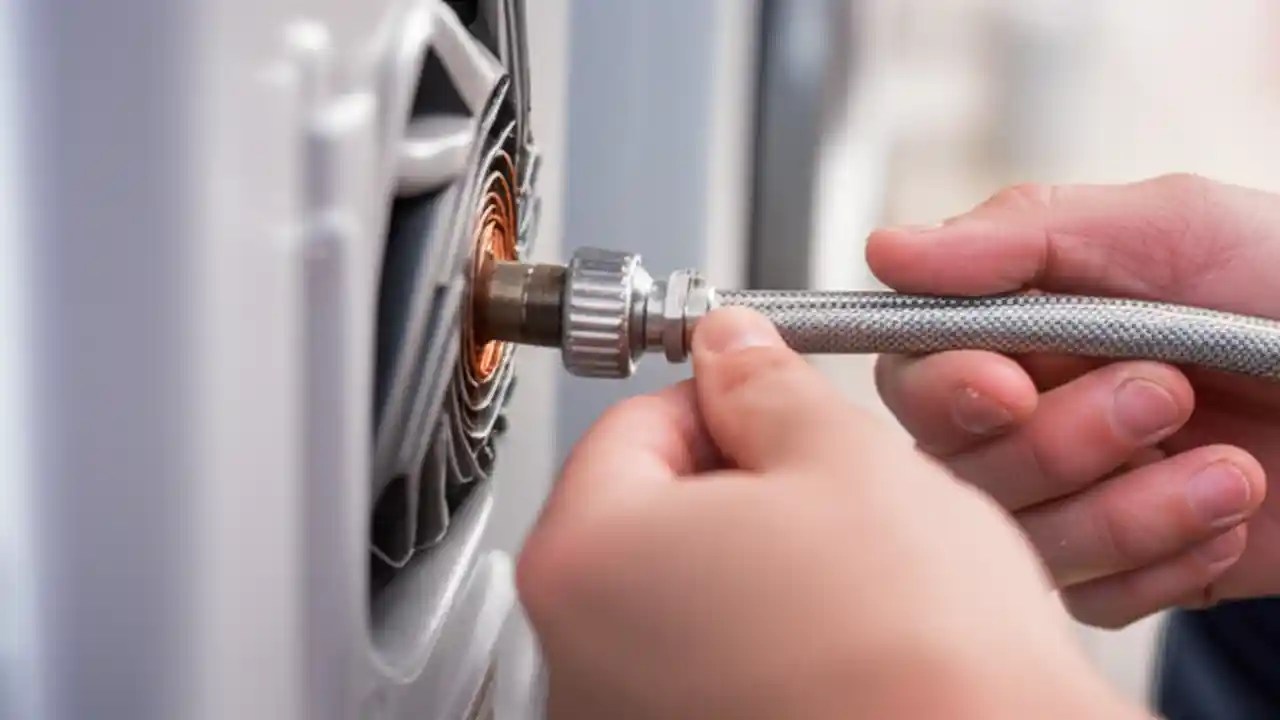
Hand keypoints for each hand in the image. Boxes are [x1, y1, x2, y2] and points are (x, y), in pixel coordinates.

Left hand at [517, 308, 1134, 718]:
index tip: (775, 412)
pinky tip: (834, 652)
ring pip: (679, 600)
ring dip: (751, 571)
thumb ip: (766, 386)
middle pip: (646, 519)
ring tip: (843, 590)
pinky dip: (757, 647)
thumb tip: (734, 352)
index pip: (631, 426)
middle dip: (735, 490)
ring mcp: (616, 715)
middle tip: (825, 501)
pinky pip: (704, 669)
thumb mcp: (848, 465)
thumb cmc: (919, 669)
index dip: (721, 401)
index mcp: (585, 563)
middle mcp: (574, 657)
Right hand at [869, 173, 1279, 627]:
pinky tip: (1228, 512)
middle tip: (1166, 395)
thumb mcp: (1168, 228)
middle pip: (956, 468)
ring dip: (1126, 507)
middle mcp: (1028, 419)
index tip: (1007, 388)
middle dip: (1061, 442)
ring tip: (1228, 464)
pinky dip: (1164, 557)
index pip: (916, 374)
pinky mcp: (1121, 570)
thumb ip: (1022, 237)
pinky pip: (1090, 599)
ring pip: (1021, 540)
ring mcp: (1071, 499)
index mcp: (1019, 332)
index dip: (946, 392)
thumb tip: (886, 250)